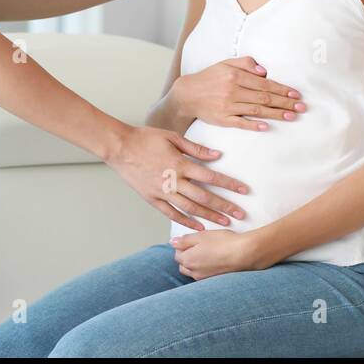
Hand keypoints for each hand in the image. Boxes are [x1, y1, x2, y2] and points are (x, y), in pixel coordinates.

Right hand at [104, 123, 250, 229]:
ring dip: (210, 217)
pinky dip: (186, 221)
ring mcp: (162, 192)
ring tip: (225, 223)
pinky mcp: (152, 199)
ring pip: (190, 209)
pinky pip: (171, 213)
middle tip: (240, 214)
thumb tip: (217, 155)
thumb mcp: (172, 137)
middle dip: (224, 206)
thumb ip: (196, 148)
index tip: (243, 190)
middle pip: (204, 197)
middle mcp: (173, 181)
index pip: (211, 177)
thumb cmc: (145, 138)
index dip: (229, 184)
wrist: (120, 147)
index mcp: (180, 165)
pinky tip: (199, 226)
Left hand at [169, 229, 267, 278]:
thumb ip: (185, 240)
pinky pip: (205, 276)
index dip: (183, 245)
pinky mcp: (215, 282)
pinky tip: (216, 261)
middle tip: (199, 246)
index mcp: (188, 260)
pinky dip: (207, 269)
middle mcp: (194, 273)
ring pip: (194, 271)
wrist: (245, 254)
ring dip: (196, 264)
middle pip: (184, 264)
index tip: (191, 240)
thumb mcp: (201, 236)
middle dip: (188, 256)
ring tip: (209, 254)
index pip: (177, 253)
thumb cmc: (224, 243)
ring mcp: (204, 279)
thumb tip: (173, 243)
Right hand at [172, 57, 305, 130]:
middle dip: (285, 103)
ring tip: (292, 116)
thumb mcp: (225, 64)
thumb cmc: (209, 78)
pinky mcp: (222, 119)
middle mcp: (232, 91)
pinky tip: (267, 126)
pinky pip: (240, 123)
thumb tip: (265, 71)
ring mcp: (227, 106)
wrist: (187, 94)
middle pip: (264, 98)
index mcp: (235, 76)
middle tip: (301, 107)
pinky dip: (254, 125)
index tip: (296, 94)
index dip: (282, 89)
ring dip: (276, 114)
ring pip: (256, 111)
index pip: (264, 84)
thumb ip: (245, 63)